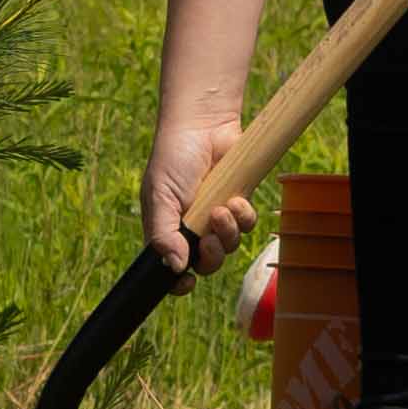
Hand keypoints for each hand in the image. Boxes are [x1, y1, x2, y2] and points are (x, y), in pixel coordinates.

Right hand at [143, 110, 256, 282]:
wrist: (203, 126)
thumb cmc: (173, 158)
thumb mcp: (159, 196)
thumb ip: (163, 234)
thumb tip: (174, 268)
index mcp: (169, 229)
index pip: (172, 268)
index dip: (179, 282)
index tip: (187, 282)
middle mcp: (193, 228)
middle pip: (207, 263)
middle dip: (212, 256)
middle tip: (210, 239)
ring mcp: (217, 217)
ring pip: (230, 246)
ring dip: (228, 232)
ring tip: (222, 209)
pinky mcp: (238, 203)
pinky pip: (248, 225)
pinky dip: (244, 216)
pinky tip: (236, 199)